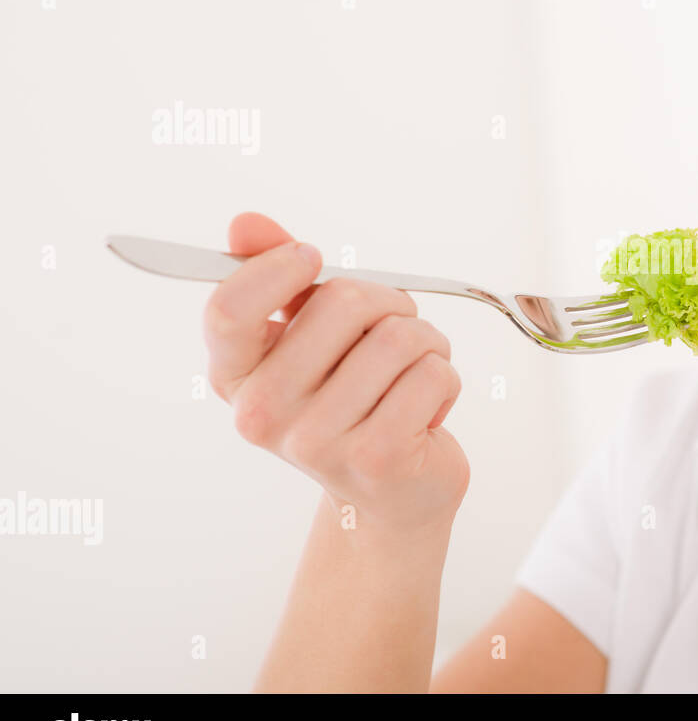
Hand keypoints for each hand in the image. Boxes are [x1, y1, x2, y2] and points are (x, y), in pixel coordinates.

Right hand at [202, 212, 468, 532]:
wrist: (390, 496)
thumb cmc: (352, 402)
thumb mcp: (310, 338)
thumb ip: (279, 278)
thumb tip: (246, 224)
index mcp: (236, 378)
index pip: (228, 310)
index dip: (275, 268)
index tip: (311, 258)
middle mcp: (263, 415)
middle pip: (341, 304)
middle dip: (389, 303)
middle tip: (394, 331)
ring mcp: (317, 442)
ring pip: (400, 338)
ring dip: (426, 343)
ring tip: (411, 376)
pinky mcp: (376, 458)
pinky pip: (433, 374)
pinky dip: (444, 379)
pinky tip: (425, 411)